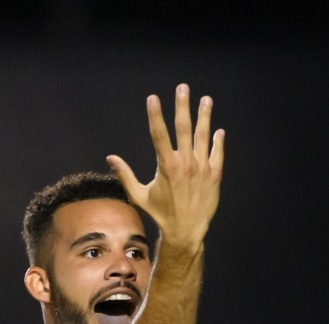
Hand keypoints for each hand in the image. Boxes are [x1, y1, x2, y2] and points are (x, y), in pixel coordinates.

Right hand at [107, 84, 223, 252]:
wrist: (185, 231)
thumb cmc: (160, 213)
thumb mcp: (139, 195)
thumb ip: (125, 175)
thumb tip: (110, 158)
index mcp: (166, 165)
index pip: (158, 133)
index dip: (155, 114)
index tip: (153, 98)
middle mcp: (185, 163)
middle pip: (183, 127)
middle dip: (183, 105)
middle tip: (183, 87)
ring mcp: (202, 168)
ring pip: (203, 136)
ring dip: (205, 116)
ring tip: (206, 100)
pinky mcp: (215, 175)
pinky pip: (217, 153)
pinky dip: (218, 141)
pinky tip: (217, 130)